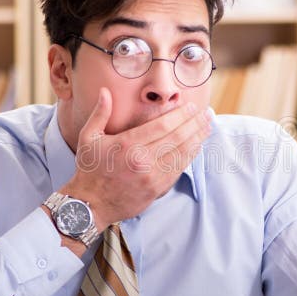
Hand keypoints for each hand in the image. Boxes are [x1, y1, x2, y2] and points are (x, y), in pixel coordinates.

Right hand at [61, 88, 211, 229]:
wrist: (90, 204)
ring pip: (181, 153)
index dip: (180, 115)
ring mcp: (151, 176)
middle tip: (207, 114)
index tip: (191, 107)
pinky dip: (190, 157)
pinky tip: (196, 147)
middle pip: (177, 137)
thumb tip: (105, 91)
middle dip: (194, 124)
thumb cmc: (90, 169)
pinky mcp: (156, 189)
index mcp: (127, 144)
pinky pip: (178, 170)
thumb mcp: (89, 137)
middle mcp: (142, 160)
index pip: (162, 125)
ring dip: (197, 139)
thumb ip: (100, 113)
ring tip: (208, 127)